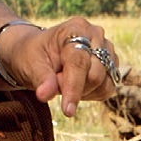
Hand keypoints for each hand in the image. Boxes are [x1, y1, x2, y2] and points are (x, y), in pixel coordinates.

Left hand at [6, 17, 121, 114]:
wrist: (38, 54)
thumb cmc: (32, 56)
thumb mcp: (30, 64)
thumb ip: (40, 78)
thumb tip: (46, 95)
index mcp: (75, 29)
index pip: (79, 62)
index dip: (74, 87)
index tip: (67, 110)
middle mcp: (95, 36)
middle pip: (95, 75)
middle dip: (73, 88)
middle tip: (54, 81)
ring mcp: (106, 50)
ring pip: (103, 84)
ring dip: (82, 91)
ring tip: (64, 80)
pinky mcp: (111, 65)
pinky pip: (107, 89)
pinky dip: (90, 93)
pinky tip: (76, 85)